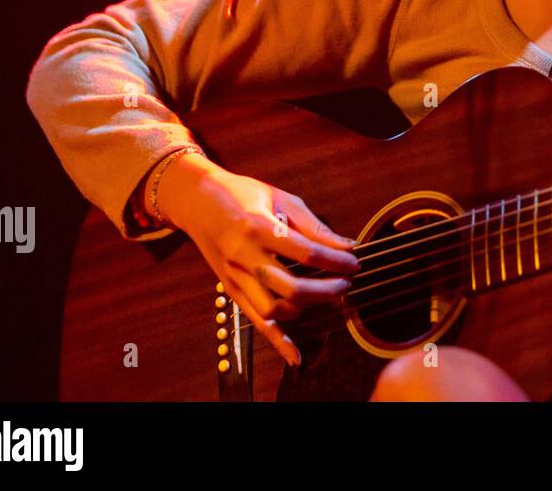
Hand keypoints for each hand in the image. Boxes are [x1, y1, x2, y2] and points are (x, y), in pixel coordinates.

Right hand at [156, 152, 359, 365]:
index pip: (306, 252)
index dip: (336, 261)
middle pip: (292, 287)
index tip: (354, 263)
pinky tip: (297, 356)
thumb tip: (348, 245)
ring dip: (308, 307)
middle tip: (346, 283)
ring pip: (274, 309)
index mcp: (258, 227)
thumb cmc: (244, 195)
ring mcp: (235, 277)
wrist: (198, 201)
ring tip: (329, 296)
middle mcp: (243, 256)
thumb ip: (315, 226)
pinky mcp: (231, 290)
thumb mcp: (282, 199)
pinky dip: (278, 341)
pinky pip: (256, 322)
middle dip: (327, 289)